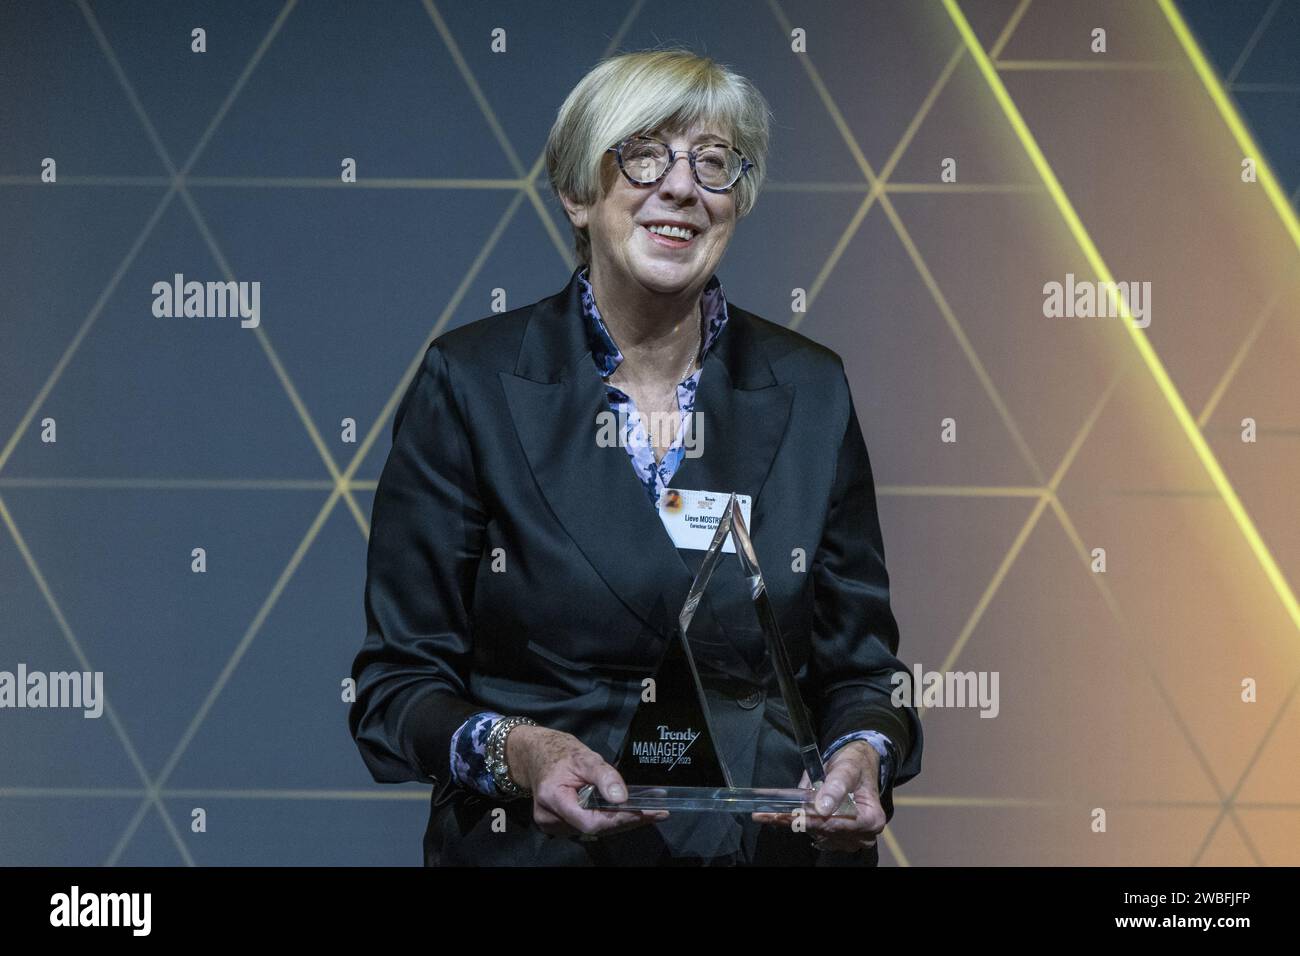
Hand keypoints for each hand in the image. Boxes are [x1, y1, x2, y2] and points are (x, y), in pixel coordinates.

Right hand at [506, 724, 667, 837]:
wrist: (536, 756)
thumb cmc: (560, 753)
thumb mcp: (584, 757)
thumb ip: (603, 776)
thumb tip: (621, 797)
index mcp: (552, 798)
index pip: (589, 821)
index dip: (618, 820)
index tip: (645, 812)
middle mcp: (549, 819)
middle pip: (595, 828)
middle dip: (627, 821)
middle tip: (658, 812)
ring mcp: (553, 825)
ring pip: (594, 829)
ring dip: (621, 821)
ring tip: (648, 811)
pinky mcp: (560, 826)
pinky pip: (589, 825)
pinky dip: (610, 819)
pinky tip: (628, 812)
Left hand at [751, 740, 885, 852]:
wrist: (858, 767)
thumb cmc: (855, 765)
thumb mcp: (847, 768)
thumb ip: (836, 786)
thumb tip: (822, 808)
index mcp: (871, 819)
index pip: (835, 824)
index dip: (810, 820)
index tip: (785, 814)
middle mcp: (863, 836)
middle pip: (824, 832)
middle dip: (796, 820)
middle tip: (765, 814)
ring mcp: (850, 841)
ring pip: (816, 834)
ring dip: (794, 823)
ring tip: (769, 813)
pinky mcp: (837, 840)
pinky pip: (815, 834)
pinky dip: (798, 824)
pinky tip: (781, 816)